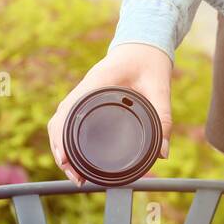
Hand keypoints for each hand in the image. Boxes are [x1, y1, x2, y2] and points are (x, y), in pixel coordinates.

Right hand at [48, 43, 172, 184]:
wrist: (144, 46)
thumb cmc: (150, 62)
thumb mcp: (160, 88)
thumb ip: (163, 118)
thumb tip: (163, 153)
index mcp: (97, 83)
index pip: (69, 111)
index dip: (62, 138)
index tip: (65, 160)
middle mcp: (85, 89)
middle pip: (59, 122)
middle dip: (61, 151)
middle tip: (76, 177)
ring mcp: (83, 94)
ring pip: (61, 122)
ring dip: (61, 147)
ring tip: (74, 173)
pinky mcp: (87, 99)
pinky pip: (69, 119)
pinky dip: (66, 139)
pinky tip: (74, 156)